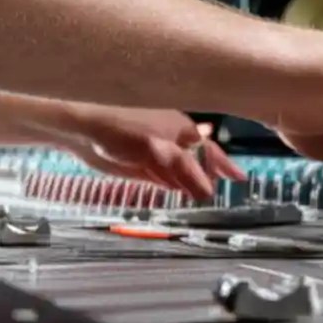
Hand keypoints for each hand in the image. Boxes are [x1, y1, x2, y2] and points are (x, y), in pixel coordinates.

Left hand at [41, 104, 245, 198]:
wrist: (83, 129)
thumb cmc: (124, 126)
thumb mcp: (160, 149)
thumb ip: (185, 170)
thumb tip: (209, 191)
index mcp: (182, 130)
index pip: (209, 151)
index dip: (224, 165)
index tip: (240, 178)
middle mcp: (173, 142)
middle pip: (196, 162)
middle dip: (208, 175)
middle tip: (220, 190)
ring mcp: (157, 154)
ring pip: (181, 172)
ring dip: (191, 183)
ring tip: (202, 196)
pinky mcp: (141, 166)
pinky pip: (163, 178)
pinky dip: (172, 185)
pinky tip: (178, 192)